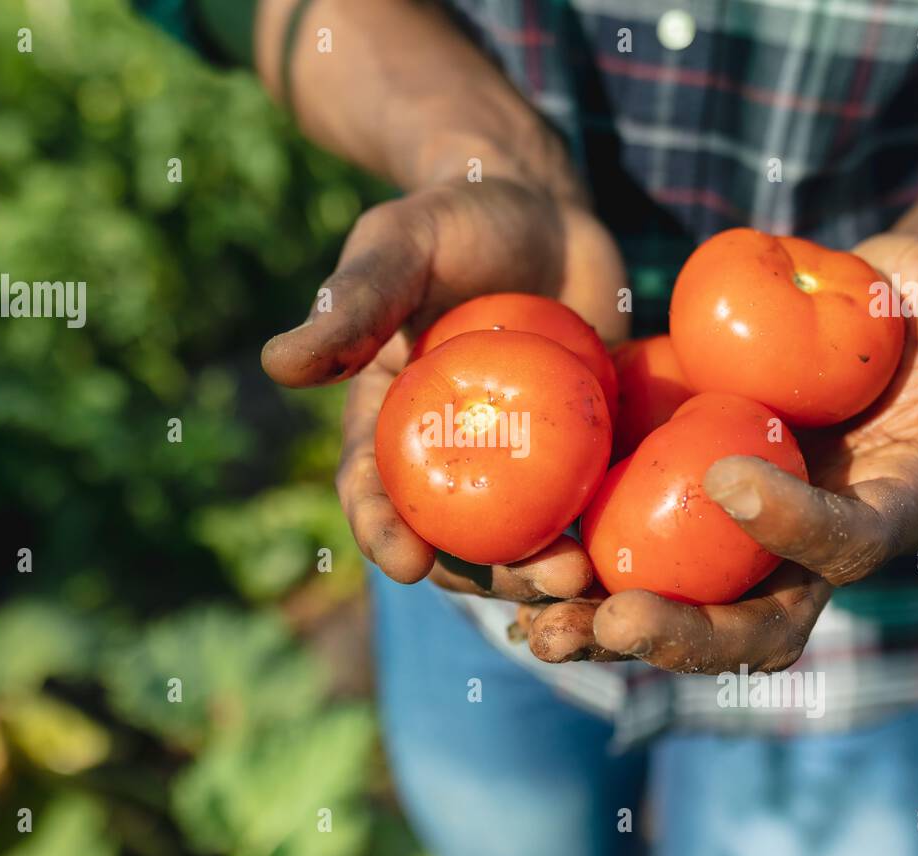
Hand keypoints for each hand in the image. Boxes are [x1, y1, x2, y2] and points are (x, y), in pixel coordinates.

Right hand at [262, 177, 628, 598]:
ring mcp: (526, 460)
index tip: (405, 563)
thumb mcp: (399, 248)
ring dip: (555, 569)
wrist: (545, 211)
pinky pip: (598, 495)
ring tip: (589, 579)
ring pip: (533, 535)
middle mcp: (457, 457)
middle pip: (462, 538)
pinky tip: (639, 546)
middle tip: (536, 581)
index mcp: (394, 425)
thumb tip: (278, 365)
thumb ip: (352, 303)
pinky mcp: (586, 448)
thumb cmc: (454, 222)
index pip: (376, 492)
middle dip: (493, 574)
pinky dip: (614, 526)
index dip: (384, 533)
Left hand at [524, 233, 917, 670]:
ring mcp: (745, 544)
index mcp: (887, 510)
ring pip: (680, 615)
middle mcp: (812, 548)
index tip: (729, 478)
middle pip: (755, 624)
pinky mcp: (687, 518)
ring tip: (537, 631)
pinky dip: (577, 582)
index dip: (795, 526)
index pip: (848, 545)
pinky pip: (633, 566)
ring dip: (607, 630)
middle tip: (614, 622)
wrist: (866, 317)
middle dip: (685, 634)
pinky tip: (512, 578)